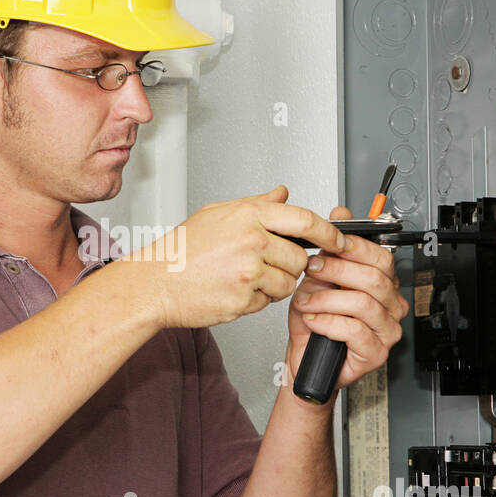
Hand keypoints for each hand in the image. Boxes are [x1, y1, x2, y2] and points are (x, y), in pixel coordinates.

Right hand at [127, 185, 346, 329]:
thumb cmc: (181, 250)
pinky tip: (234, 289)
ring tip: (245, 277)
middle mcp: (251, 241)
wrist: (154, 284)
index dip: (329, 233)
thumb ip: (256, 204)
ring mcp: (248, 272)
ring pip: (287, 283)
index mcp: (248, 215)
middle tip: (268, 264)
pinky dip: (256, 300)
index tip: (340, 240)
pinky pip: (267, 302)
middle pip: (299, 257)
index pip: (305, 219)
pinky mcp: (243, 299)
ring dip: (274, 284)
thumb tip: (282, 194)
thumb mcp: (218, 213)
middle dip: (290, 265)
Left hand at [285, 205, 408, 390]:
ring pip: (363, 303)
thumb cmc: (313, 323)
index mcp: (382, 284)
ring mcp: (387, 330)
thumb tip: (340, 215)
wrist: (304, 360)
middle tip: (312, 270)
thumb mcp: (318, 279)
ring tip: (306, 301)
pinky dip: (328, 322)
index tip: (328, 245)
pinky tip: (314, 320)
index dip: (354, 248)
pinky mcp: (376, 352)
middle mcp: (390, 306)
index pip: (381, 258)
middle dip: (338, 270)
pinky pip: (355, 330)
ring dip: (327, 299)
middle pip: (374, 278)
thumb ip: (332, 249)